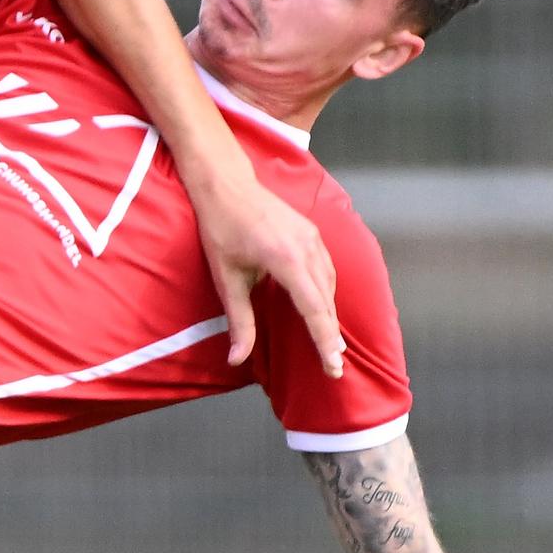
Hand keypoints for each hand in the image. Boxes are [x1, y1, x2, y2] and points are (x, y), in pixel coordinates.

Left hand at [192, 166, 342, 373]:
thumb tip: (237, 359)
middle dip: (331, 336)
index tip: (332, 366)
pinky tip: (321, 308)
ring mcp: (314, 238)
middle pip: (327, 301)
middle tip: (332, 366)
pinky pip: (327, 270)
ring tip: (329, 343)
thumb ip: (238, 321)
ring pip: (330, 286)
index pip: (314, 309)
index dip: (324, 340)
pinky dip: (327, 293)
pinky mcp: (313, 234)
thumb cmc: (220, 229)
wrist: (227, 185)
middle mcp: (307, 249)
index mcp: (286, 260)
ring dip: (330, 315)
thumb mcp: (225, 278)